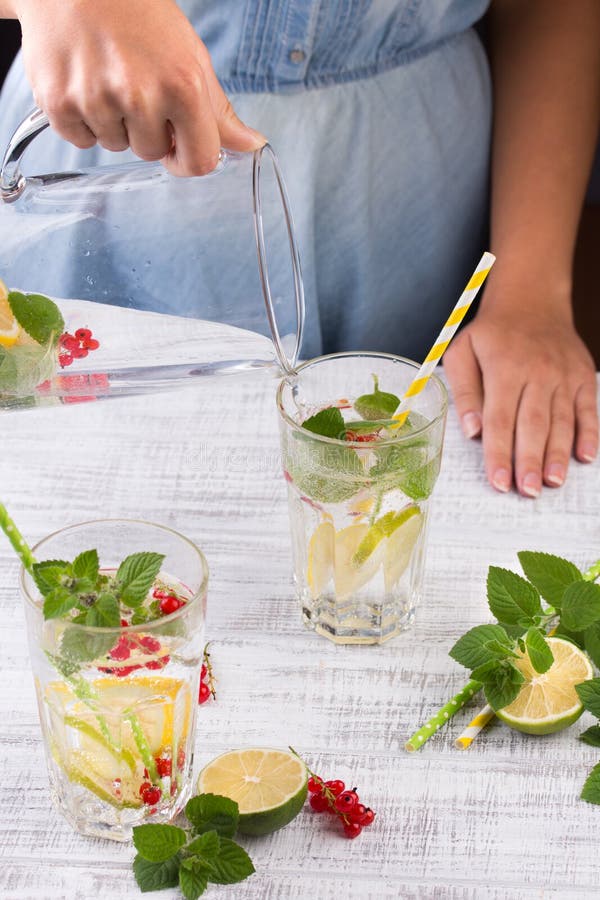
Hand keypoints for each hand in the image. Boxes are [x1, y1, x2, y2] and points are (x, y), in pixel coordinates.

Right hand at [14, 0, 264, 175]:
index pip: (199, 162)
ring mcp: (97, 100)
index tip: (177, 146)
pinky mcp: (58, 103)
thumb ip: (218, 110)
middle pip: (152, 154)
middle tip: (134, 86)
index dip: (188, 159)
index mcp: (183, 85)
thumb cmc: (138, 15)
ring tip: (107, 78)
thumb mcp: (190, 57)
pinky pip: (81, 140)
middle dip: (146, 130)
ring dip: (114, 124)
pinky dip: (82, 120)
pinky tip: (84, 84)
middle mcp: (140, 95)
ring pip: (116, 147)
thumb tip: (252, 145)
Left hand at [443, 290, 597, 496]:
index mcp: (504, 367)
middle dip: (530, 461)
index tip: (498, 482)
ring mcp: (564, 375)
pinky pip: (588, 409)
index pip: (500, 419)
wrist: (532, 300)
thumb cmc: (491, 333)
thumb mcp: (462, 351)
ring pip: (562, 421)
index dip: (499, 453)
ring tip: (552, 483)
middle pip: (533, 425)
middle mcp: (537, 372)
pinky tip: (585, 457)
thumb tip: (471, 430)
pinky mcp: (583, 377)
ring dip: (558, 454)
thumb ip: (464, 391)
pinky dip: (589, 434)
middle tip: (527, 492)